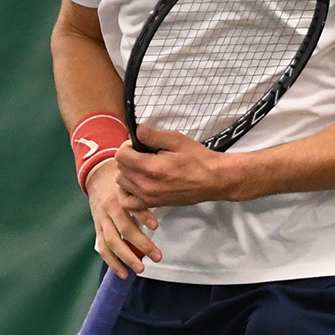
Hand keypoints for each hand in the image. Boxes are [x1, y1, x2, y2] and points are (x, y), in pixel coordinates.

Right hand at [86, 160, 158, 278]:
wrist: (98, 176)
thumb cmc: (123, 181)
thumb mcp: (134, 182)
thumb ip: (146, 193)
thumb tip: (168, 199)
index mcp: (121, 195)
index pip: (132, 207)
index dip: (143, 216)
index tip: (156, 226)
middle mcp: (111, 208)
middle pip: (125, 229)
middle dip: (141, 244)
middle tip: (157, 256)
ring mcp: (102, 220)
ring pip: (113, 242)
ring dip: (126, 257)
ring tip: (141, 269)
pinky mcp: (98, 229)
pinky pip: (103, 248)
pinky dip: (112, 262)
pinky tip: (123, 273)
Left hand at [115, 124, 245, 206]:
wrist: (214, 180)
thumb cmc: (198, 159)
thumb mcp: (177, 140)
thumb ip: (153, 135)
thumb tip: (135, 130)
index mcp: (151, 167)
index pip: (121, 156)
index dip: (127, 146)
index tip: (139, 144)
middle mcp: (146, 185)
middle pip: (120, 169)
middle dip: (128, 158)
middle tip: (143, 154)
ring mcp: (149, 197)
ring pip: (122, 184)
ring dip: (128, 174)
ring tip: (142, 168)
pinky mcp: (154, 204)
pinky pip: (129, 202)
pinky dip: (129, 192)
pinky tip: (139, 184)